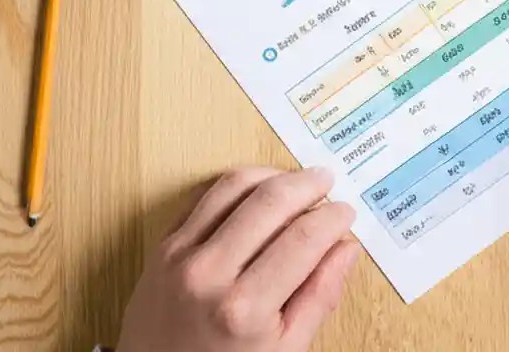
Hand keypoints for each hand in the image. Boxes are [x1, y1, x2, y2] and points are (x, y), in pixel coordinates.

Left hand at [116, 166, 360, 351]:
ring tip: (295, 183)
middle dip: (308, 184)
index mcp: (245, 308)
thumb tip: (346, 248)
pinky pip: (202, 195)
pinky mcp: (162, 245)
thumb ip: (319, 298)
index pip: (304, 238)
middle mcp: (210, 273)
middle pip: (271, 200)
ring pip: (234, 185)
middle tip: (327, 182)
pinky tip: (256, 192)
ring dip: (272, 175)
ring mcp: (180, 255)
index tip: (346, 213)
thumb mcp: (283, 351)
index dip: (333, 217)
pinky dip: (235, 185)